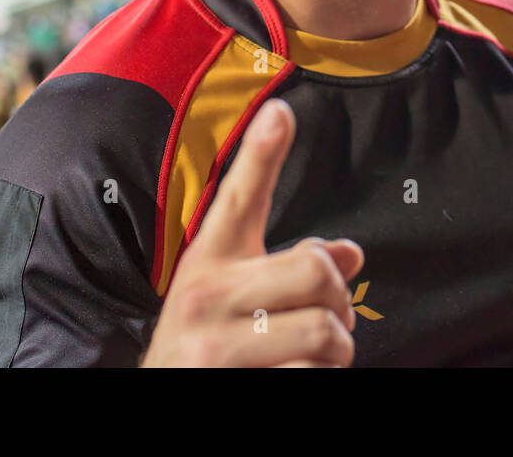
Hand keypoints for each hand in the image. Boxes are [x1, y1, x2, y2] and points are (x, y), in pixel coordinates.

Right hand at [141, 98, 364, 366]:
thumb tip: (351, 252)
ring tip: (311, 357)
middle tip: (334, 321)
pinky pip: (311, 377)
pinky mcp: (234, 386)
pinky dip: (317, 381)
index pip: (239, 199)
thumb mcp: (234, 299)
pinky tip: (289, 378)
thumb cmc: (209, 349)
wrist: (161, 403)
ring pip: (325, 332)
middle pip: (317, 270)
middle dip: (342, 303)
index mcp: (208, 264)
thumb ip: (289, 268)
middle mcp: (205, 297)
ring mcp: (216, 347)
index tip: (281, 109)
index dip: (261, 153)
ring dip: (336, 352)